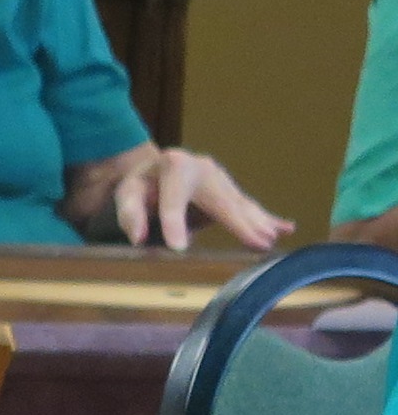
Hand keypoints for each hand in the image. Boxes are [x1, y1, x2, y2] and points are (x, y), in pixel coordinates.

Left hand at [110, 146, 291, 251]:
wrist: (153, 169)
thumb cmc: (140, 184)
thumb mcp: (127, 193)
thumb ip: (130, 213)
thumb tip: (137, 237)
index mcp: (175, 166)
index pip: (174, 199)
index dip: (174, 223)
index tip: (178, 248)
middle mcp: (203, 168)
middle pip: (220, 200)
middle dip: (238, 222)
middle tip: (256, 241)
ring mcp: (220, 178)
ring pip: (240, 203)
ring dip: (258, 222)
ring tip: (271, 239)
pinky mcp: (228, 189)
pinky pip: (247, 205)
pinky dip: (266, 218)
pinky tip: (286, 227)